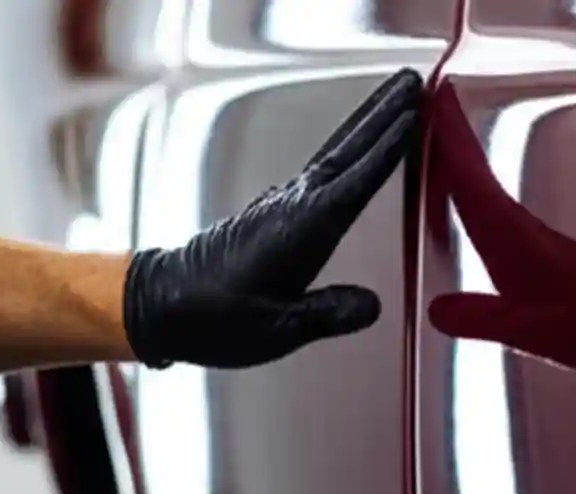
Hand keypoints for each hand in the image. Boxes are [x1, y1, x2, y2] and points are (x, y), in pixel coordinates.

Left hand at [123, 68, 421, 368]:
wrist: (163, 306)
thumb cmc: (214, 319)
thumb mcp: (278, 330)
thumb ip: (328, 314)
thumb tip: (373, 305)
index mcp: (299, 232)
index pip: (354, 183)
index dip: (386, 151)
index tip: (413, 117)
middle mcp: (293, 208)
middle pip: (347, 151)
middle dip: (382, 114)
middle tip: (410, 81)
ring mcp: (283, 204)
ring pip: (335, 155)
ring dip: (367, 124)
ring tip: (396, 99)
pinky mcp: (276, 211)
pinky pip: (324, 171)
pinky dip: (349, 151)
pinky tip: (359, 149)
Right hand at [426, 82, 575, 380]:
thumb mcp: (530, 330)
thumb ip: (481, 319)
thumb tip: (437, 309)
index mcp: (512, 238)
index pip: (472, 179)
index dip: (451, 139)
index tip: (434, 99)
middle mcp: (518, 229)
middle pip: (474, 173)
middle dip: (449, 137)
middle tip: (423, 104)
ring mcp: (528, 236)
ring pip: (483, 188)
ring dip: (459, 160)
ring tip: (432, 140)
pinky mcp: (535, 249)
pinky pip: (492, 210)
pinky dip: (473, 191)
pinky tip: (463, 198)